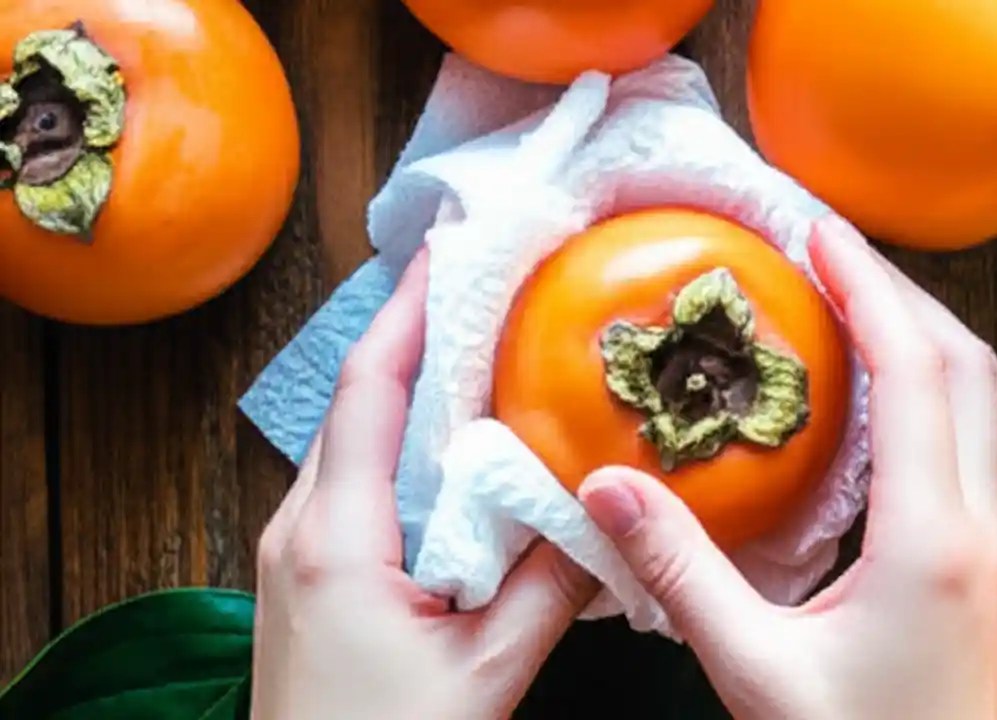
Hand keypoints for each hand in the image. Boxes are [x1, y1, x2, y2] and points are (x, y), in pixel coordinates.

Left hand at [250, 250, 598, 719]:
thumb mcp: (485, 672)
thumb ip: (550, 591)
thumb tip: (605, 519)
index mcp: (336, 538)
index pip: (370, 392)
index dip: (408, 313)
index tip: (447, 253)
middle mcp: (298, 529)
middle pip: (355, 404)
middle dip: (412, 335)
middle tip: (476, 286)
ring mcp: (293, 553)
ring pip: (350, 442)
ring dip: (404, 389)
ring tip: (470, 347)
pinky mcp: (306, 577)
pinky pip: (351, 483)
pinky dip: (398, 445)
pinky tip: (446, 449)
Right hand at [577, 216, 996, 719]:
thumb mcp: (754, 669)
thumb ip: (678, 573)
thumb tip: (604, 485)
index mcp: (932, 540)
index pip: (915, 373)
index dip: (868, 287)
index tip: (815, 230)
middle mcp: (978, 526)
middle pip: (964, 366)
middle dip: (898, 289)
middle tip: (822, 246)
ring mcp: (989, 544)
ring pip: (975, 400)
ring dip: (917, 334)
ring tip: (842, 296)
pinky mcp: (978, 562)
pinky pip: (964, 441)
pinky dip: (922, 387)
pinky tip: (866, 394)